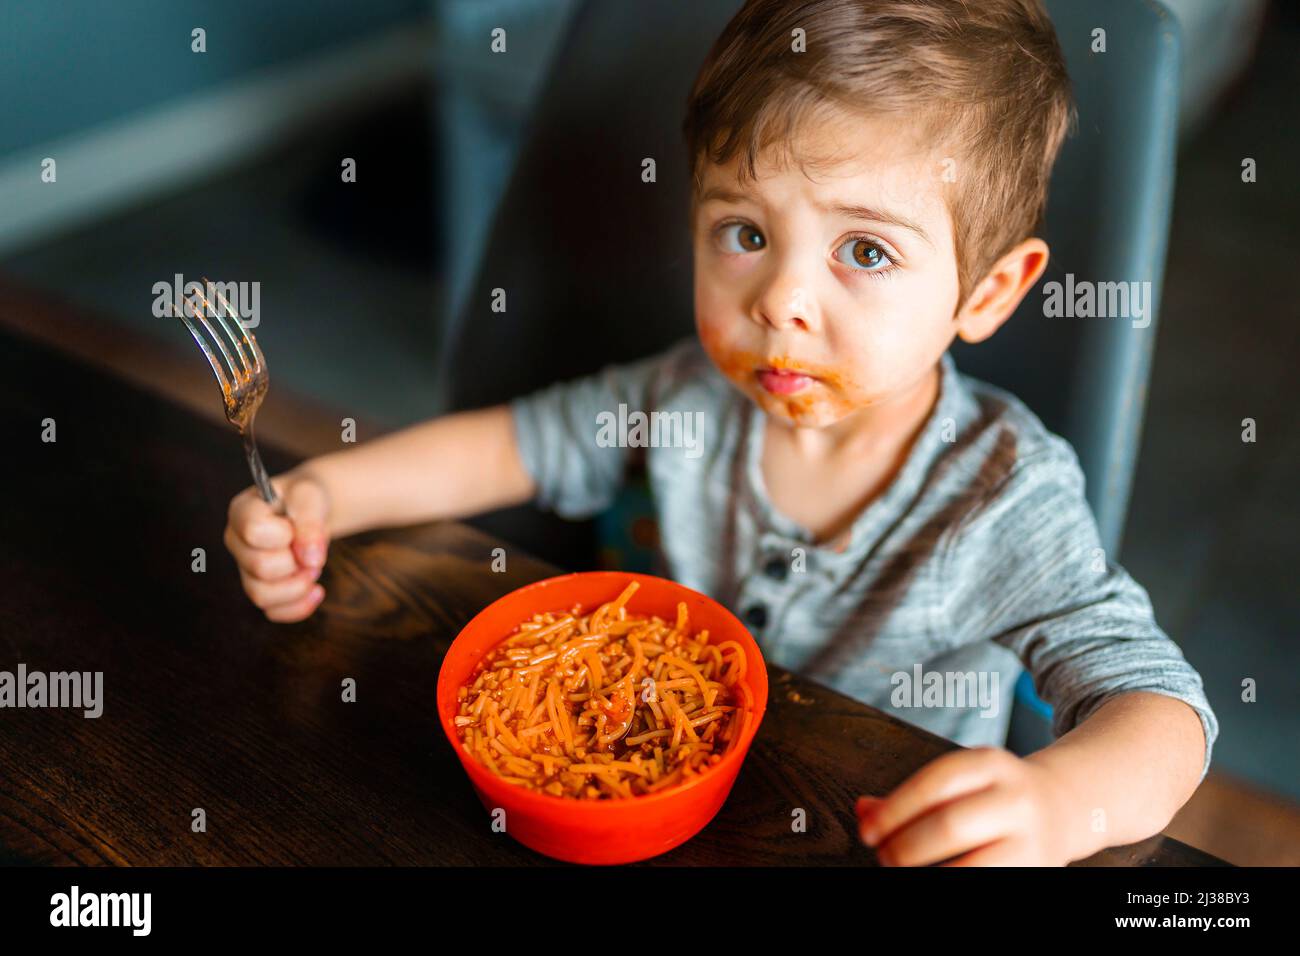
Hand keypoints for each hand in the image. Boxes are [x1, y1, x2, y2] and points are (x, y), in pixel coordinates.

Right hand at [223, 471, 331, 621]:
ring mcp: (245, 568)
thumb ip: (310, 523)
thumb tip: (311, 559)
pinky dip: (299, 606)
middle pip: (260, 566)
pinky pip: (272, 611)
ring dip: (298, 586)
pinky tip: (317, 591)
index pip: (254, 531)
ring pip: (261, 595)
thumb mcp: (310, 497)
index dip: (284, 534)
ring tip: (314, 569)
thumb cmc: (304, 500)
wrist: (309, 511)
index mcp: (242, 512)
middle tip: (313, 550)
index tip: (295, 526)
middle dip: (295, 562)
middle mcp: (237, 542)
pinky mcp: (260, 589)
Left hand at [855, 746, 1078, 865]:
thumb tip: (864, 812)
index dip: (896, 809)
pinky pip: (988, 881)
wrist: (1063, 806)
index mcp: (990, 764)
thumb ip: (910, 796)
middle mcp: (1016, 798)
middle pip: (951, 824)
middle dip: (908, 847)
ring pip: (973, 865)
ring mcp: (1032, 838)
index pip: (936, 782)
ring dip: (930, 875)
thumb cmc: (992, 795)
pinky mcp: (1039, 870)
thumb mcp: (959, 781)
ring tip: (905, 873)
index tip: (868, 831)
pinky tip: (936, 881)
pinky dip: (954, 884)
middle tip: (885, 857)